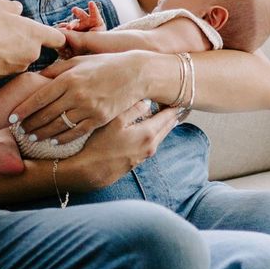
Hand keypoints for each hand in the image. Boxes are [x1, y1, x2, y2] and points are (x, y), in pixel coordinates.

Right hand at [0, 0, 64, 84]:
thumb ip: (12, 7)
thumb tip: (16, 9)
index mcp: (35, 34)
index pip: (59, 38)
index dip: (55, 35)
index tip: (49, 33)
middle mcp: (32, 53)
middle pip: (37, 47)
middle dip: (25, 41)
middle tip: (9, 32)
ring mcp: (19, 66)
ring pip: (22, 57)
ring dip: (13, 50)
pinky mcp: (6, 76)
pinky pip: (9, 66)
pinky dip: (2, 60)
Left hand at [15, 52, 156, 139]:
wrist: (134, 74)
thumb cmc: (104, 64)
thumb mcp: (79, 61)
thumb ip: (56, 70)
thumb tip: (35, 78)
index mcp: (69, 78)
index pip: (39, 97)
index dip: (23, 110)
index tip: (12, 118)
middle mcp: (77, 94)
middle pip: (46, 114)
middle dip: (30, 124)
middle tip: (18, 130)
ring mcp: (89, 108)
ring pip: (59, 126)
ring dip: (42, 134)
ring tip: (31, 137)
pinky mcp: (99, 119)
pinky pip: (76, 132)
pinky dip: (62, 138)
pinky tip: (52, 141)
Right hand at [62, 1, 103, 32]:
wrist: (93, 40)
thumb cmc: (99, 34)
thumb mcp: (101, 32)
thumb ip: (98, 31)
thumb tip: (94, 30)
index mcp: (95, 19)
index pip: (94, 13)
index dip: (93, 8)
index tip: (91, 3)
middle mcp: (85, 20)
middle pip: (81, 14)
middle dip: (78, 11)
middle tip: (74, 9)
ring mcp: (78, 25)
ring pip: (74, 23)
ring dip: (70, 25)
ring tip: (68, 28)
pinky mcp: (72, 30)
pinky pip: (66, 29)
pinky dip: (62, 29)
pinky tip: (58, 29)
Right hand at [64, 107, 180, 189]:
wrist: (90, 172)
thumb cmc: (100, 145)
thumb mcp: (115, 122)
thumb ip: (133, 109)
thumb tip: (148, 101)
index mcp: (148, 133)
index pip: (168, 116)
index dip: (174, 105)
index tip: (178, 97)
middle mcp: (151, 145)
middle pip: (168, 126)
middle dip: (172, 114)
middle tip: (176, 102)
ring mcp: (145, 154)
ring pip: (160, 135)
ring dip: (163, 123)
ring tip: (165, 112)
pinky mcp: (138, 160)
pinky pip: (152, 142)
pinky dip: (155, 132)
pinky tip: (148, 127)